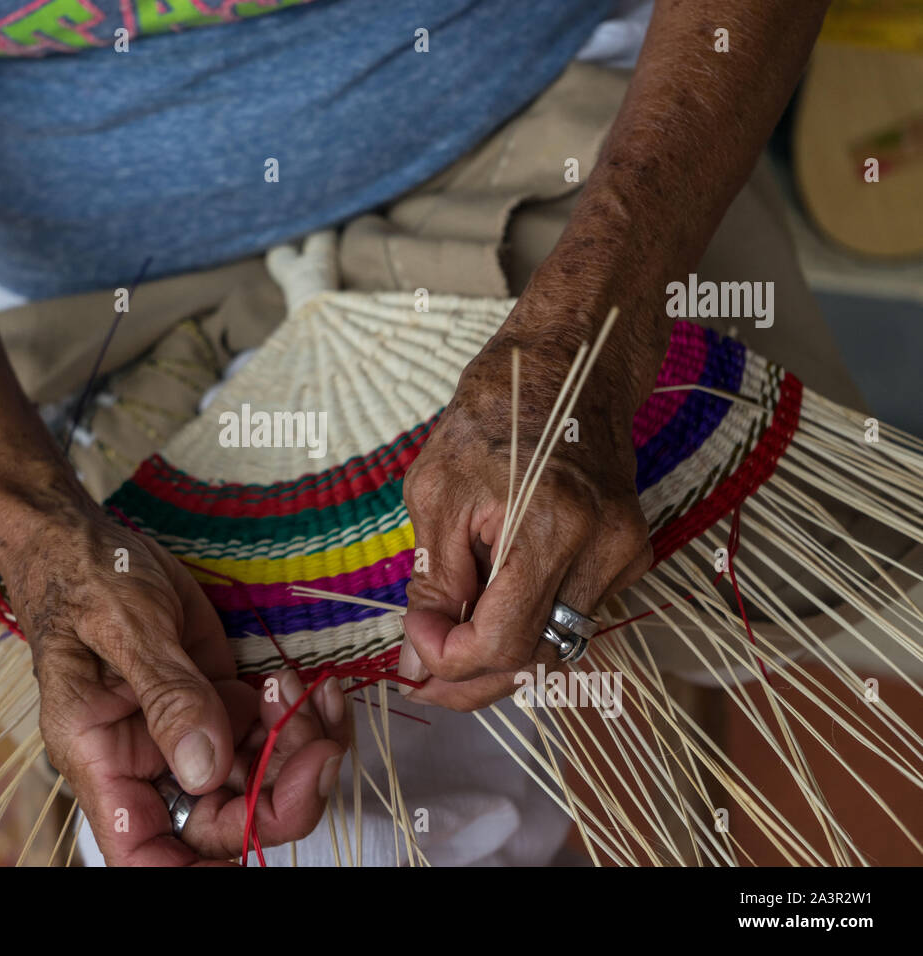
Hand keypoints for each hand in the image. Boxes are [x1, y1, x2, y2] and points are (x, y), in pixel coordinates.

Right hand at [0, 508, 349, 864]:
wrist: (88, 537)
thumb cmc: (85, 576)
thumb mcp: (124, 627)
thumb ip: (167, 696)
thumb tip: (205, 769)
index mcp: (102, 760)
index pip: (145, 853)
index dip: (196, 869)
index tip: (256, 841)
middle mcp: (146, 762)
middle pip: (220, 824)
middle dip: (278, 798)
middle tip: (319, 749)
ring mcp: (187, 734)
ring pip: (256, 781)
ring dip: (297, 750)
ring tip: (311, 695)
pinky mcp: (217, 702)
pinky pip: (267, 734)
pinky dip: (299, 717)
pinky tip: (312, 685)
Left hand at [397, 308, 653, 709]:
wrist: (569, 365)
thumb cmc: (492, 415)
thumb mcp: (435, 493)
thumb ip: (432, 582)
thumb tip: (422, 655)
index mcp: (549, 527)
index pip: (503, 644)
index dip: (450, 663)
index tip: (415, 645)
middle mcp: (601, 549)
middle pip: (535, 661)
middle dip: (471, 679)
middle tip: (423, 676)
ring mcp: (624, 554)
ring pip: (556, 646)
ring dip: (500, 653)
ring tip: (450, 634)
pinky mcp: (631, 555)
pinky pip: (574, 616)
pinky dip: (529, 622)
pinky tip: (493, 600)